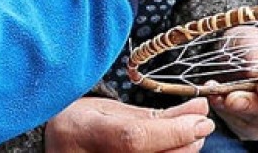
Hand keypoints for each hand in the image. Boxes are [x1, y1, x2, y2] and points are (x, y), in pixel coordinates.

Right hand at [44, 96, 212, 152]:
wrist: (55, 149)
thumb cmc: (81, 125)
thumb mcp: (110, 110)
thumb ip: (155, 115)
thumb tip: (199, 109)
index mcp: (85, 132)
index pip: (135, 137)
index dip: (173, 130)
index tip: (202, 119)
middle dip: (187, 143)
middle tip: (198, 125)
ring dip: (182, 152)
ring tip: (183, 136)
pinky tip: (171, 148)